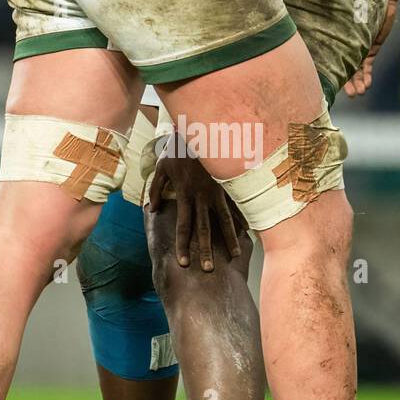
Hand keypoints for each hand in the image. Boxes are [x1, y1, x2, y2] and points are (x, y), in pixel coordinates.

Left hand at [148, 153, 245, 270]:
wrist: (201, 129)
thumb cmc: (177, 149)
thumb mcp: (161, 168)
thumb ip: (155, 190)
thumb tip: (151, 209)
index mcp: (185, 195)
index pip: (183, 227)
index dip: (183, 245)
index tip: (184, 262)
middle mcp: (203, 197)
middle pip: (204, 230)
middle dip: (206, 251)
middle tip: (207, 270)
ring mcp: (219, 192)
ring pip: (225, 221)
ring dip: (229, 240)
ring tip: (234, 256)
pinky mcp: (229, 186)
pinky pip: (236, 206)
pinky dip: (242, 220)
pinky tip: (248, 233)